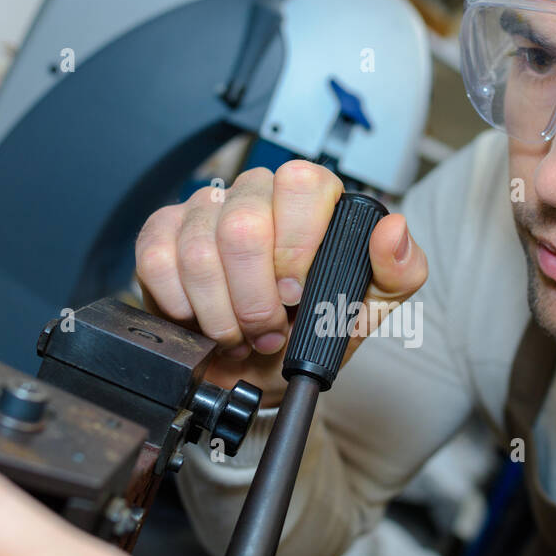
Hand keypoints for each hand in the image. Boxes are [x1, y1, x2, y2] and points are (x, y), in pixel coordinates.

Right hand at [135, 162, 427, 407]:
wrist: (261, 370)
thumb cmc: (312, 331)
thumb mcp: (368, 308)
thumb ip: (398, 271)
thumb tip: (393, 230)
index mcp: (310, 198)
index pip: (301, 185)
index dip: (296, 247)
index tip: (297, 295)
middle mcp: (257, 193)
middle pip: (243, 225)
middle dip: (255, 298)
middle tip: (268, 330)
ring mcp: (206, 210)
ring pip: (199, 250)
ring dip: (221, 313)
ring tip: (240, 334)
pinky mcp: (161, 233)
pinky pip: (158, 260)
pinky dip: (182, 306)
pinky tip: (200, 321)